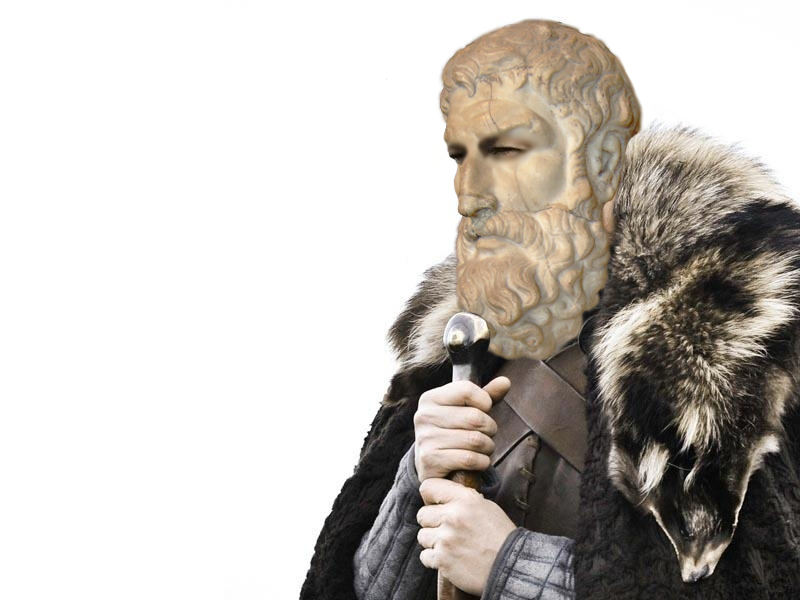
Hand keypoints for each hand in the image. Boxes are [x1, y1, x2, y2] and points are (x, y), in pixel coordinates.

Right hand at [413, 377, 509, 480]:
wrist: (431, 464)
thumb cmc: (453, 432)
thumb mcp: (467, 410)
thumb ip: (486, 395)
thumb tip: (505, 381)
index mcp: (430, 398)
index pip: (466, 390)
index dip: (485, 402)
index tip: (485, 410)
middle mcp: (423, 416)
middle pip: (475, 417)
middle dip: (490, 428)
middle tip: (487, 434)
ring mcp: (425, 439)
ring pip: (475, 440)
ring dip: (487, 447)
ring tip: (483, 448)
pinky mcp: (430, 461)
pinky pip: (469, 459)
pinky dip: (482, 462)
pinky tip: (478, 461)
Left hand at [417, 478, 515, 594]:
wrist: (511, 566)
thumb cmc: (501, 536)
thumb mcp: (487, 507)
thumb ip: (463, 499)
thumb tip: (444, 496)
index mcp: (465, 499)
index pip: (428, 487)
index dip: (430, 496)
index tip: (435, 504)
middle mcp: (453, 516)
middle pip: (422, 515)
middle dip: (432, 522)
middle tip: (446, 530)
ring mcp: (446, 539)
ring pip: (422, 536)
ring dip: (433, 542)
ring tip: (450, 545)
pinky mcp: (442, 560)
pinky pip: (425, 556)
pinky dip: (434, 559)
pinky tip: (449, 558)